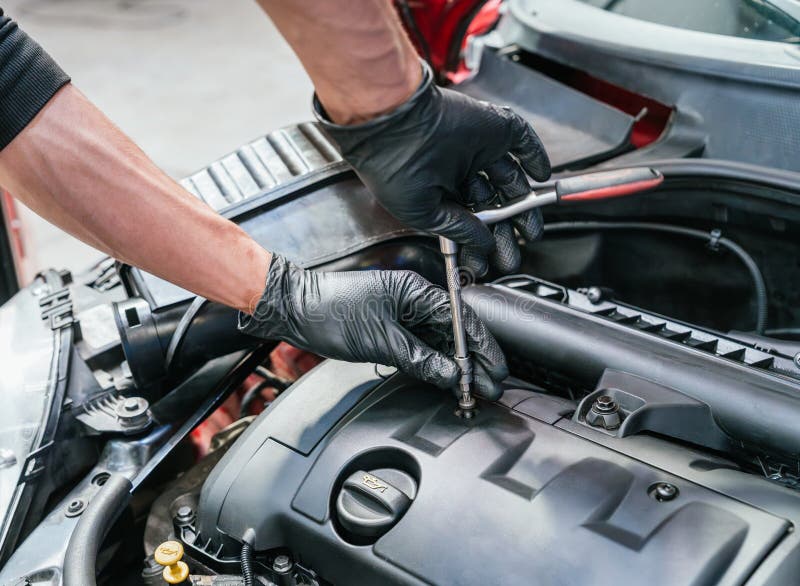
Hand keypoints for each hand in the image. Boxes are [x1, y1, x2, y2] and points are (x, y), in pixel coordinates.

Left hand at [239, 255, 507, 398]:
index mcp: (416, 291)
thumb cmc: (330, 312)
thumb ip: (420, 359)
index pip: (462, 319)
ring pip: (439, 341)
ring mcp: (402, 313)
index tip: (495, 371)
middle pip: (455, 332)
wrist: (295, 308)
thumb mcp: (380, 340)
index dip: (482, 348)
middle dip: (473, 361)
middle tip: (489, 388)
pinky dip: (434, 363)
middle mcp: (413, 299)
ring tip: (470, 389)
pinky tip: (444, 379)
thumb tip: (450, 375)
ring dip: (455, 365)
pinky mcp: (391, 326)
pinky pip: (422, 345)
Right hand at [314, 62, 550, 276]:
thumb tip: (482, 244)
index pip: (469, 217)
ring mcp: (479, 147)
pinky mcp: (495, 128)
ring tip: (531, 233)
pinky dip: (536, 158)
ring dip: (524, 206)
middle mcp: (460, 166)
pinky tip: (541, 176)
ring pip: (510, 179)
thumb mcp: (425, 213)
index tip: (487, 262)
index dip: (480, 240)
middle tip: (512, 255)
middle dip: (505, 231)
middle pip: (493, 202)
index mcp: (440, 185)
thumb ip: (457, 229)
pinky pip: (523, 142)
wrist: (396, 127)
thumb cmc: (394, 168)